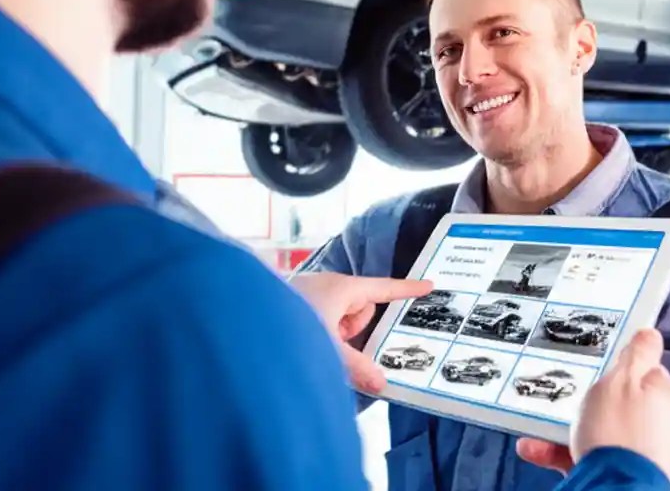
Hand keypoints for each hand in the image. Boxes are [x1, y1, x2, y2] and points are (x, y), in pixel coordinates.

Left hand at [290, 272, 433, 393]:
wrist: (239, 321)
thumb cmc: (287, 327)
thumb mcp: (329, 351)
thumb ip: (357, 368)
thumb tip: (382, 384)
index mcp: (341, 288)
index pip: (383, 288)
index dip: (407, 290)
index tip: (429, 286)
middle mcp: (326, 287)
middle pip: (361, 310)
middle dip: (355, 332)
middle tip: (339, 347)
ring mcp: (310, 295)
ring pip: (341, 319)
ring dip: (336, 337)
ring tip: (316, 349)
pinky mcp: (295, 306)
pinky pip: (323, 322)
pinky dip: (322, 336)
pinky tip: (307, 348)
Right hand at [517, 329, 669, 489]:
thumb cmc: (620, 432)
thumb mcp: (623, 379)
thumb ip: (637, 355)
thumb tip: (651, 334)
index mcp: (666, 396)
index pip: (646, 373)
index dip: (622, 370)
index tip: (599, 370)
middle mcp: (662, 426)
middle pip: (623, 405)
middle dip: (592, 404)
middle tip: (568, 402)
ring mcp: (645, 454)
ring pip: (602, 434)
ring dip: (569, 430)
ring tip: (538, 432)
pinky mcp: (625, 475)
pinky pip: (590, 459)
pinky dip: (563, 454)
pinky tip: (536, 449)